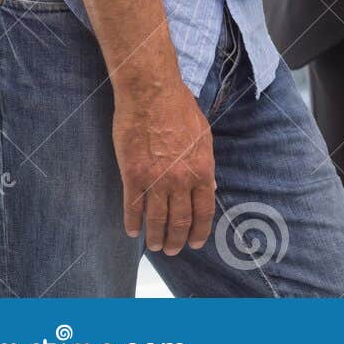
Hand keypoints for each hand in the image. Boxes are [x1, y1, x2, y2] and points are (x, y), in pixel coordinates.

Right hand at [112, 79, 215, 255]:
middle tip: (174, 250)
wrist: (152, 94)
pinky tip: (133, 231)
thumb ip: (204, 165)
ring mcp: (157, 179)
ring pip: (157, 219)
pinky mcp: (133, 175)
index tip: (195, 242)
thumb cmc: (179, 109)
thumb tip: (210, 187)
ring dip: (156, 237)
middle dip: (178, 240)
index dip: (200, 231)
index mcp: (202, 169)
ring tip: (155, 245)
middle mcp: (182, 179)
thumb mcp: (203, 137)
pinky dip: (133, 223)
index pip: (204, 210)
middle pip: (181, 221)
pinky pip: (133, 207)